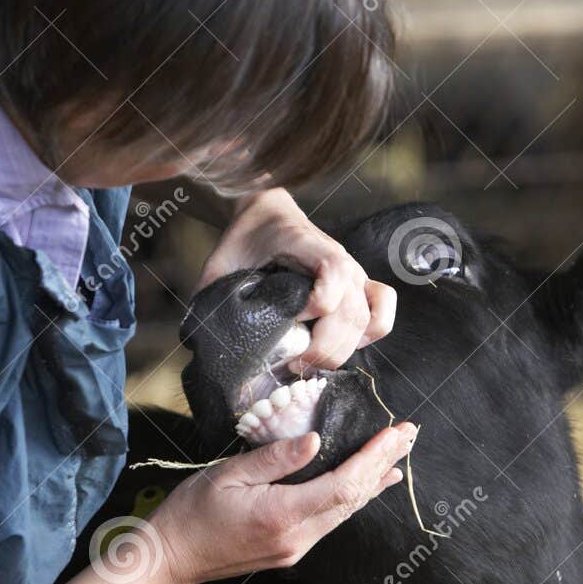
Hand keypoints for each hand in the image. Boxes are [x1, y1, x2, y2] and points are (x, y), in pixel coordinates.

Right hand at [151, 423, 416, 583]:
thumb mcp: (227, 474)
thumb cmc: (191, 512)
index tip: (395, 432)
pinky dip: (354, 497)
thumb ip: (274, 458)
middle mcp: (298, 537)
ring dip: (374, 481)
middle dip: (384, 464)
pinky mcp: (291, 549)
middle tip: (409, 433)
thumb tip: (316, 439)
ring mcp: (296, 547)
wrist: (170, 559)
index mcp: (282, 514)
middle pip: (354, 498)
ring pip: (347, 511)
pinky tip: (369, 485)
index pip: (343, 484)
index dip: (374, 457)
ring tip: (398, 454)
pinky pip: (332, 519)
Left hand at [197, 188, 395, 371]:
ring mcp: (355, 276)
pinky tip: (341, 349)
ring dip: (341, 351)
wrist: (267, 217)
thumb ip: (212, 294)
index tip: (290, 321)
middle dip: (322, 348)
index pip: (334, 271)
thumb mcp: (222, 264)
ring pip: (368, 322)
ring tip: (310, 364)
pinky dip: (369, 338)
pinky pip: (382, 316)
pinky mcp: (360, 290)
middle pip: (352, 312)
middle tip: (292, 366)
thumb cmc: (246, 241)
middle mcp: (342, 260)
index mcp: (308, 244)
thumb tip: (200, 339)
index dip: (317, 303)